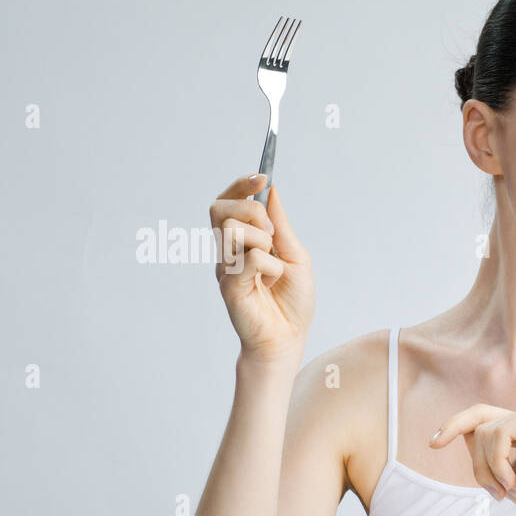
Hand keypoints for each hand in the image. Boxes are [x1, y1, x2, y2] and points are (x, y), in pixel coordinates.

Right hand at [210, 173, 314, 365]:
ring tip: (274, 265)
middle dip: (250, 211)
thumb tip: (270, 191)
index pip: (228, 202)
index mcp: (242, 242)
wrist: (289, 338)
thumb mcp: (295, 256)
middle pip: (220, 208)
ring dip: (263, 241)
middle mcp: (228, 252)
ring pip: (233, 229)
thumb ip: (280, 225)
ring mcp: (225, 268)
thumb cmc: (291, 303)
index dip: (241, 186)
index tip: (262, 177)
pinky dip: (271, 267)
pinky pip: (249, 258)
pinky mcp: (229, 285)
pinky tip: (271, 283)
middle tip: (271, 235)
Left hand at [428, 402, 515, 515]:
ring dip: (490, 470)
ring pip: (486, 432)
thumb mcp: (504, 476)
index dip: (454, 425)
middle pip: (479, 423)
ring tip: (509, 492)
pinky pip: (500, 434)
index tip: (433, 444)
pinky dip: (499, 464)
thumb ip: (487, 454)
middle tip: (491, 491)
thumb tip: (463, 434)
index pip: (481, 417)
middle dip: (475, 459)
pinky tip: (514, 484)